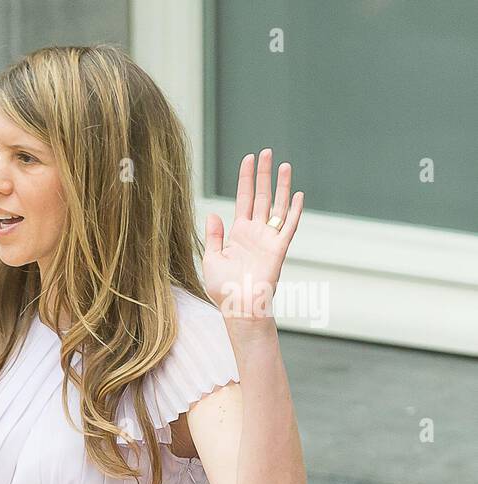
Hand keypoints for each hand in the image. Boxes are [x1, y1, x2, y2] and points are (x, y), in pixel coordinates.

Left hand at [204, 147, 303, 319]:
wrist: (238, 306)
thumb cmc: (223, 288)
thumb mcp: (212, 258)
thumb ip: (215, 236)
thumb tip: (213, 214)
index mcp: (239, 233)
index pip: (244, 198)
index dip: (246, 179)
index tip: (248, 159)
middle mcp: (255, 232)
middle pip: (261, 196)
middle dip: (264, 174)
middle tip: (267, 152)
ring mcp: (269, 239)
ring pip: (277, 205)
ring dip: (281, 186)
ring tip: (284, 165)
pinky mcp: (279, 249)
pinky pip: (289, 226)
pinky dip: (293, 210)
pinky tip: (297, 194)